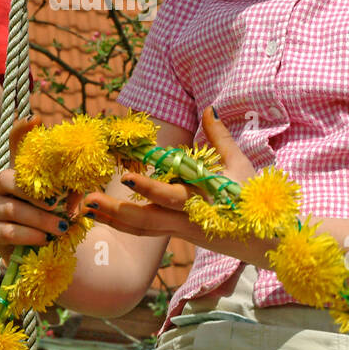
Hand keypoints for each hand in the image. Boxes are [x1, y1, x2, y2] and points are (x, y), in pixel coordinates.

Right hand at [0, 117, 78, 263]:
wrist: (37, 252)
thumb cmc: (51, 219)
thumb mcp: (63, 200)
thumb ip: (69, 187)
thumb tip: (83, 175)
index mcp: (19, 172)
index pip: (14, 146)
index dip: (21, 131)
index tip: (35, 119)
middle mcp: (1, 186)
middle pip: (9, 180)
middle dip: (34, 192)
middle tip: (56, 202)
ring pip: (13, 209)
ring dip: (39, 219)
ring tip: (60, 227)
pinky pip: (10, 231)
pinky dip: (30, 235)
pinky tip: (45, 239)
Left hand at [87, 107, 259, 243]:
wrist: (264, 241)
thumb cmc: (252, 199)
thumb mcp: (239, 165)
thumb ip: (219, 137)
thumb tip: (209, 108)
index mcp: (203, 200)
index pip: (171, 197)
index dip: (149, 189)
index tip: (127, 178)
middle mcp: (188, 219)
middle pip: (146, 220)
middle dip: (115, 211)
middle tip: (88, 200)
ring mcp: (180, 230)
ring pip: (141, 229)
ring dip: (111, 219)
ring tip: (84, 207)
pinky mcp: (176, 234)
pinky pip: (145, 231)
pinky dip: (122, 224)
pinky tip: (100, 216)